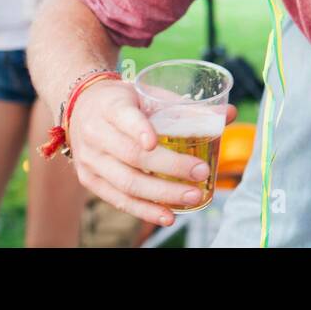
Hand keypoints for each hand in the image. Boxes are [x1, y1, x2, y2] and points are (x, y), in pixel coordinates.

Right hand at [66, 79, 237, 226]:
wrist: (80, 107)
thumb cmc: (124, 101)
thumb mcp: (149, 93)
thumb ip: (186, 106)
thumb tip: (229, 114)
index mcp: (111, 106)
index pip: (124, 117)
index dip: (138, 130)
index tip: (154, 141)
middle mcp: (96, 134)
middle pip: (132, 156)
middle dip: (170, 168)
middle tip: (201, 174)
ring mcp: (90, 160)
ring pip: (126, 182)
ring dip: (161, 194)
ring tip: (193, 197)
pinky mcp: (90, 180)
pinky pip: (118, 199)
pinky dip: (144, 210)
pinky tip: (167, 215)